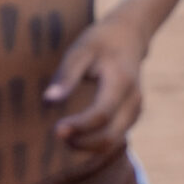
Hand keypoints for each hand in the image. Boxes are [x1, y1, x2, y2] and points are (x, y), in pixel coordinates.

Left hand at [45, 15, 151, 154]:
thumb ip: (65, 77)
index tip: (56, 130)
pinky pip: (116, 139)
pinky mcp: (132, 117)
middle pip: (110, 135)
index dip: (79, 126)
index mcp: (121, 81)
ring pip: (114, 142)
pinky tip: (77, 138)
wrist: (128, 37)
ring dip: (89, 147)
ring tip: (63, 135)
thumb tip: (48, 102)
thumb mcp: (79, 51)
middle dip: (83, 142)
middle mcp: (133, 100)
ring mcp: (136, 111)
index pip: (102, 114)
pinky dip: (97, 144)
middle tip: (56, 133)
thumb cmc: (99, 43)